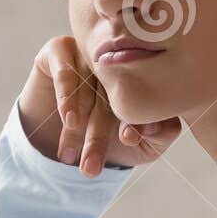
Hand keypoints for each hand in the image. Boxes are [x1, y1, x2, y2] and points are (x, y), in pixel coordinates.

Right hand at [17, 37, 181, 175]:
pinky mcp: (58, 50)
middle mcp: (116, 61)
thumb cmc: (108, 142)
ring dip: (77, 126)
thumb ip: (159, 136)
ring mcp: (88, 53)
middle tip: (92, 167)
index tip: (128, 139)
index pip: (143, 94)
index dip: (135, 119)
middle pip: (111, 96)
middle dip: (99, 136)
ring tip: (70, 155)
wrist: (56, 140)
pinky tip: (68, 118)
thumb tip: (157, 125)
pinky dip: (66, 94)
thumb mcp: (142, 148)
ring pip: (85, 86)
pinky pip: (63, 66)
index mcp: (142, 76)